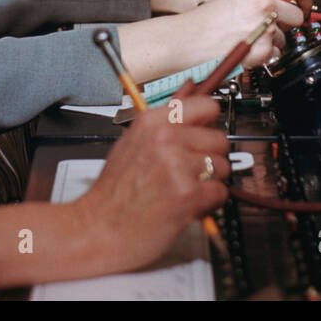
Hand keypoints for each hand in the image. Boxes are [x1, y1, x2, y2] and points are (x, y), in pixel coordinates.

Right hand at [75, 97, 229, 274]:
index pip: (206, 105)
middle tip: (191, 172)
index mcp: (151, 122)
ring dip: (210, 182)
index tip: (205, 134)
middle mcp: (165, 138)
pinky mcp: (187, 193)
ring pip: (223, 166)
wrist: (98, 229)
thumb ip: (164, 121)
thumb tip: (191, 92)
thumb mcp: (131, 144)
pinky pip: (220, 192)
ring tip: (185, 190)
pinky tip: (188, 204)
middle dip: (211, 158)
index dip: (209, 123)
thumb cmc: (113, 193)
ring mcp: (177, 165)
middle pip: (219, 138)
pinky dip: (209, 202)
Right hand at [179, 0, 310, 68]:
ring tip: (248, 37)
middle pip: (298, 15)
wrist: (187, 37)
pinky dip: (263, 55)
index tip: (304, 4)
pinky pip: (275, 53)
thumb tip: (285, 1)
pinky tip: (246, 48)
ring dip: (272, 40)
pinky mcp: (263, 48)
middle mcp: (264, 4)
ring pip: (286, 37)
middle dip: (287, 23)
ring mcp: (265, 27)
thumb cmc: (205, 18)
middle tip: (271, 25)